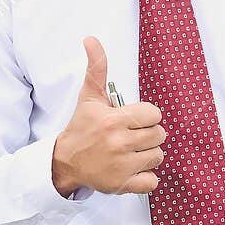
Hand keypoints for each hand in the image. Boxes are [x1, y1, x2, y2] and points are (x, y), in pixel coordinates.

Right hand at [51, 36, 165, 196]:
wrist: (65, 160)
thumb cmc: (82, 127)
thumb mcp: (89, 97)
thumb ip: (96, 68)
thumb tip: (91, 39)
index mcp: (113, 120)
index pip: (154, 114)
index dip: (146, 116)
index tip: (133, 119)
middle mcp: (118, 143)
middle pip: (159, 135)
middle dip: (148, 134)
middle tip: (132, 135)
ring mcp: (121, 166)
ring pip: (158, 156)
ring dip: (148, 155)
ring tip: (131, 151)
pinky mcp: (123, 185)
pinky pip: (152, 181)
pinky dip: (145, 177)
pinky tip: (132, 169)